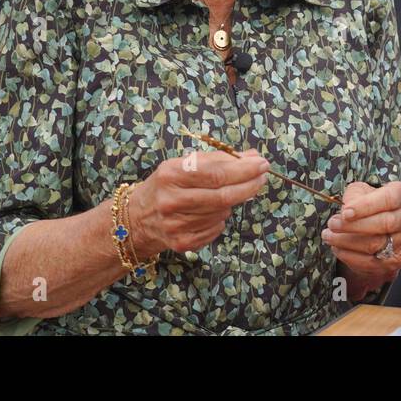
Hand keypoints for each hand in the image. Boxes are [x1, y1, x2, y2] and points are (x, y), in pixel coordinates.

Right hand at [129, 149, 268, 256]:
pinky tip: (213, 211)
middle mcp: (171, 201)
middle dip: (249, 185)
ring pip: (222, 212)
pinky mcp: (182, 242)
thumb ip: (221, 159)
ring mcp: (176, 225)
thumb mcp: (186, 164)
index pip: (216, 173)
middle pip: (222, 196)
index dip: (243, 169)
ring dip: (233, 201)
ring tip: (227, 193)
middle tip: (262, 177)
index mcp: (171, 174)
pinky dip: (221, 218)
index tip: (262, 164)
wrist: (138, 218)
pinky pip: (216, 228)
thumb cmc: (169, 185)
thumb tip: (254, 157)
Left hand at [323, 180, 400, 296]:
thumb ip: (355, 194)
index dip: (366, 206)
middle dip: (353, 226)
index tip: (345, 212)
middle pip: (384, 223)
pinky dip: (349, 256)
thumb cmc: (370, 204)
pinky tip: (337, 248)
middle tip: (332, 224)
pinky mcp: (395, 260)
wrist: (380, 227)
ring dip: (346, 241)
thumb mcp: (362, 191)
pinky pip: (370, 262)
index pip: (389, 199)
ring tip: (329, 235)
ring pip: (375, 244)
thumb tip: (347, 209)